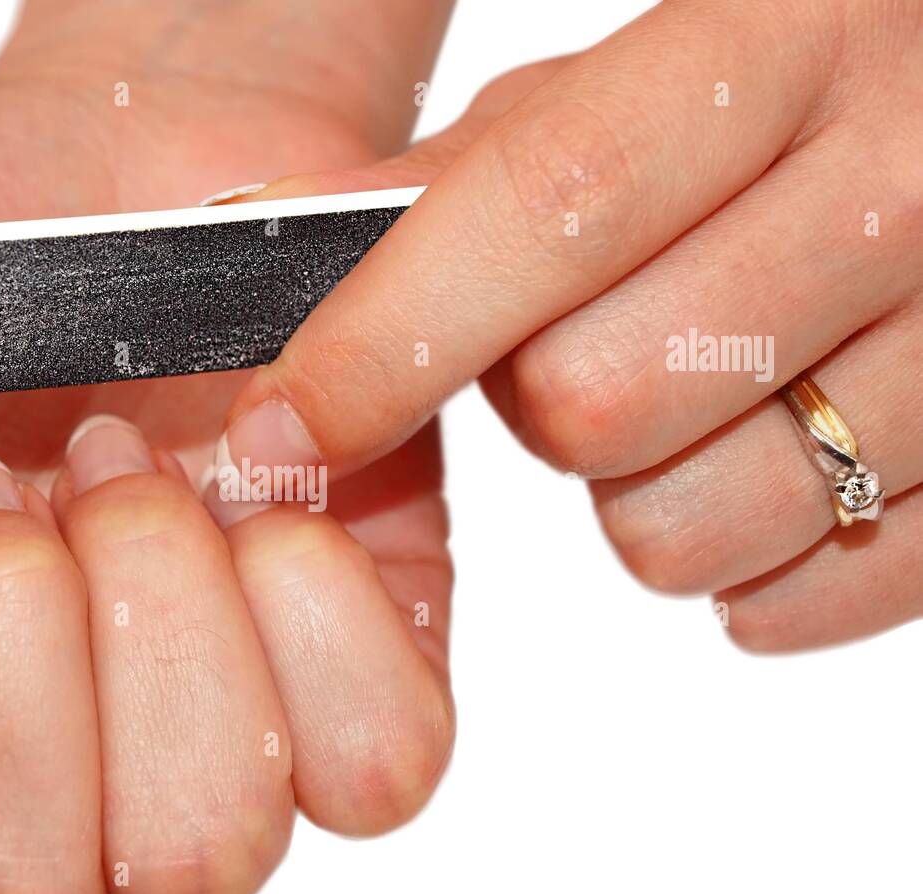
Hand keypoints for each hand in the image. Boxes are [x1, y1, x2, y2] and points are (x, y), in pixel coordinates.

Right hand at [0, 0, 457, 893]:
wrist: (128, 181)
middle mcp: (42, 792)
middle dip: (1, 643)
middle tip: (7, 467)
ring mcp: (207, 758)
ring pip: (202, 851)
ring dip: (157, 619)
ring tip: (133, 466)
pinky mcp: (354, 697)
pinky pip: (373, 768)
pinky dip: (319, 618)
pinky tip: (267, 502)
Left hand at [216, 0, 922, 651]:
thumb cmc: (792, 102)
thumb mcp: (637, 87)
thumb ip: (471, 175)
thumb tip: (274, 250)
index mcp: (783, 48)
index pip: (547, 209)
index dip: (386, 338)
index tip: (285, 426)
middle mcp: (902, 186)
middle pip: (594, 404)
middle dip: (538, 408)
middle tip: (578, 353)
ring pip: (681, 531)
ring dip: (633, 498)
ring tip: (684, 411)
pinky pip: (799, 599)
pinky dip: (745, 564)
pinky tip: (760, 468)